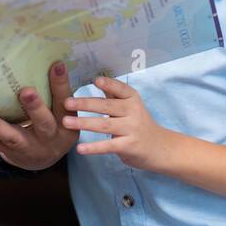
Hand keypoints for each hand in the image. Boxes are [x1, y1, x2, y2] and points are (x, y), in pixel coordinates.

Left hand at [0, 61, 78, 170]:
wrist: (44, 160)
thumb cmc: (53, 126)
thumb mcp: (62, 114)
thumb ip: (57, 93)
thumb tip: (51, 59)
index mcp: (66, 125)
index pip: (64, 103)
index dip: (61, 85)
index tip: (56, 65)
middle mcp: (49, 138)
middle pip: (43, 123)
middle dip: (34, 107)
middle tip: (26, 91)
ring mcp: (29, 148)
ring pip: (13, 138)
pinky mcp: (11, 153)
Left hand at [66, 76, 180, 171]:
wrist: (160, 148)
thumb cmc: (138, 123)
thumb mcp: (129, 105)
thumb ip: (113, 94)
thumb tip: (97, 76)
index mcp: (132, 99)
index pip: (120, 89)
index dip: (109, 84)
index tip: (95, 80)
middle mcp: (133, 112)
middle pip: (107, 106)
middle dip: (86, 104)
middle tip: (66, 102)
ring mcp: (131, 129)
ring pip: (105, 125)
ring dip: (84, 123)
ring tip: (66, 122)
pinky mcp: (129, 146)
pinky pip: (108, 146)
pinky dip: (94, 147)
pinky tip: (80, 148)